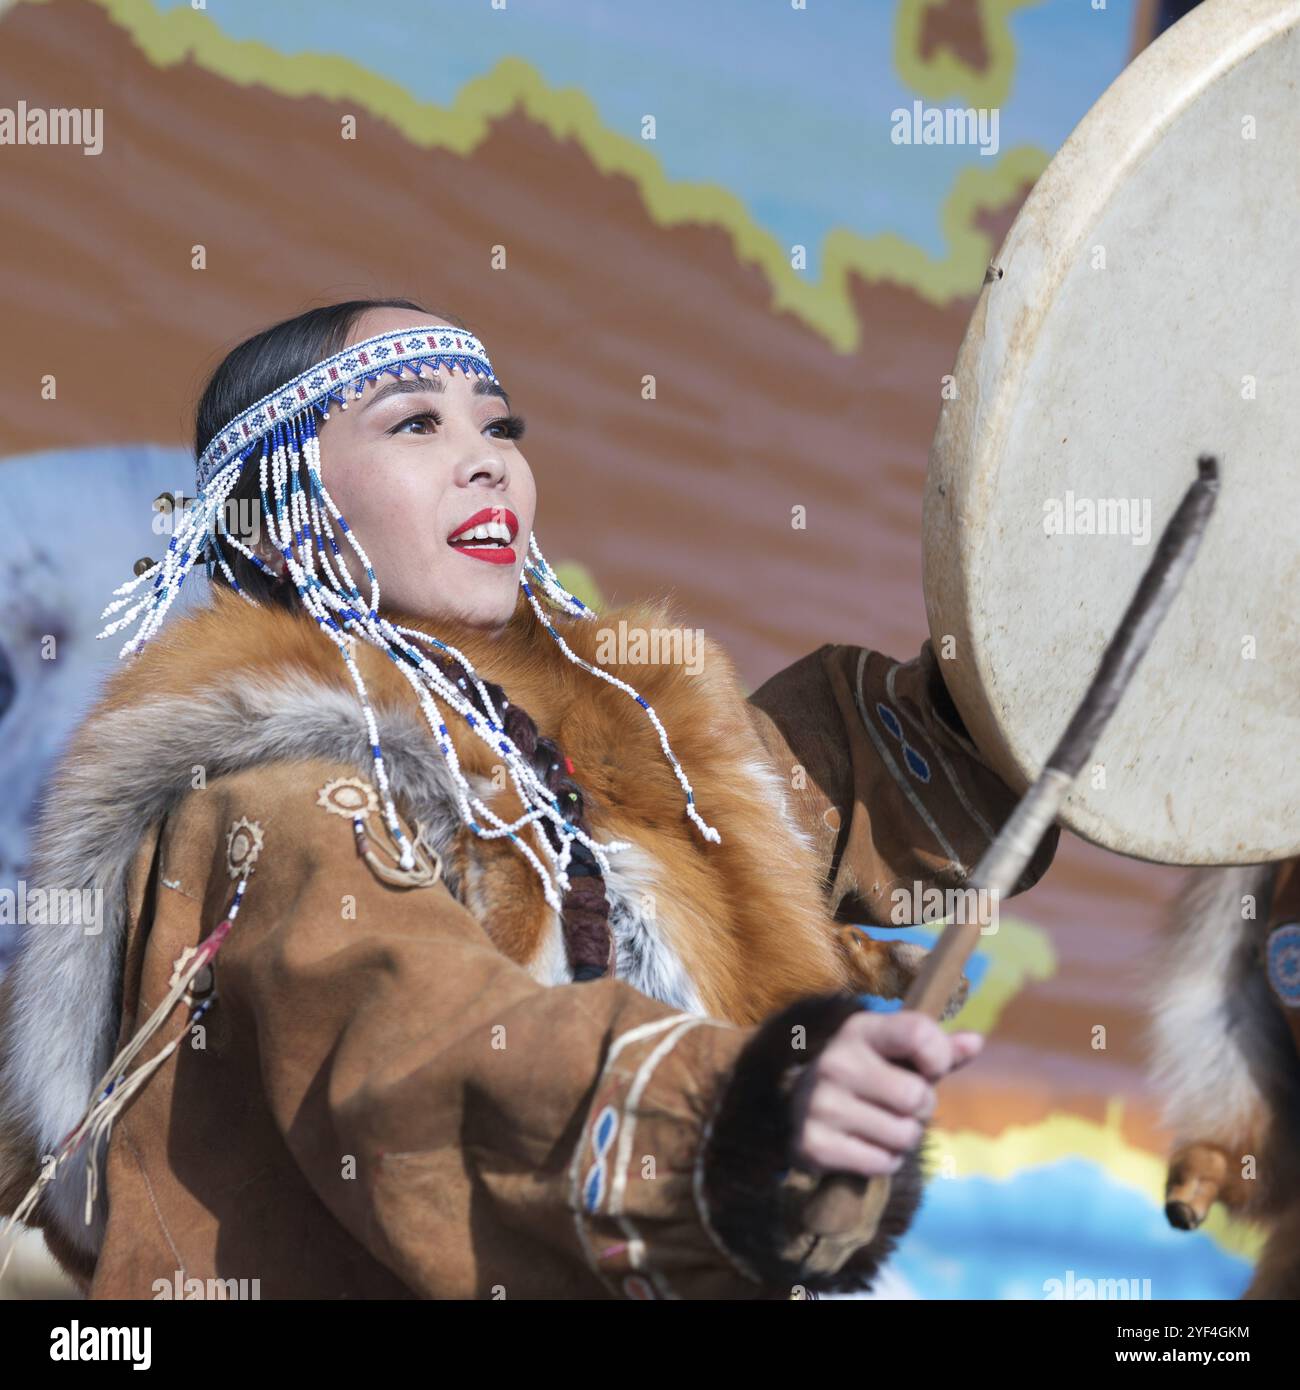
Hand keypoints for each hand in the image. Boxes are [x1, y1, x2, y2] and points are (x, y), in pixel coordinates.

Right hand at [787, 1009, 982, 1178]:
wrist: (802, 1107)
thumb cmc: (869, 1076)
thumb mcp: (897, 1054)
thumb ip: (937, 1049)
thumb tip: (975, 1042)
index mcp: (859, 1030)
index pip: (918, 1033)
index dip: (939, 1057)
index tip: (929, 1068)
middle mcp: (835, 1061)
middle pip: (917, 1097)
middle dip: (920, 1109)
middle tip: (898, 1105)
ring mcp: (821, 1104)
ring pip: (904, 1136)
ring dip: (903, 1139)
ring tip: (881, 1125)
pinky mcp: (814, 1144)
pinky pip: (883, 1164)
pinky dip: (884, 1162)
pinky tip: (864, 1145)